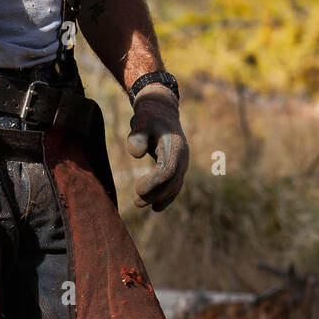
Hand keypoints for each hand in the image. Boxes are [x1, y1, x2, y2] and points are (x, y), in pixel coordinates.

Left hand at [125, 84, 188, 210]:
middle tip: (136, 202)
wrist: (161, 111)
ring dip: (159, 198)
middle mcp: (183, 156)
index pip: (167, 172)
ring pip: (175, 186)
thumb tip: (136, 154)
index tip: (137, 188)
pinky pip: (175, 185)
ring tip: (140, 203)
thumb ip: (137, 136)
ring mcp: (182, 162)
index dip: (153, 184)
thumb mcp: (141, 122)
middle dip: (155, 195)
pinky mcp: (178, 166)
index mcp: (174, 147)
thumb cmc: (149, 118)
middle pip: (172, 183)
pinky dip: (166, 197)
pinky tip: (156, 207)